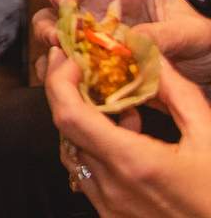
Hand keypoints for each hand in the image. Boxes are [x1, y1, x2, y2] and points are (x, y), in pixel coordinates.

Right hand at [31, 0, 210, 85]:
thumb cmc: (198, 44)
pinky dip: (55, 61)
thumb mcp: (194, 34)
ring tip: (61, 41)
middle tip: (65, 4)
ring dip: (49, 27)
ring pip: (49, 16)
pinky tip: (65, 67)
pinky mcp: (83, 53)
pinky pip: (57, 54)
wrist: (201, 74)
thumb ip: (167, 34)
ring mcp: (87, 25)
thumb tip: (132, 40)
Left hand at [48, 47, 210, 216]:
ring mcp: (110, 205)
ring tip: (115, 104)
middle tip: (81, 67)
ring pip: (74, 152)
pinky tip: (124, 137)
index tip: (68, 57)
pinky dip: (95, 148)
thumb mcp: (210, 135)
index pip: (70, 114)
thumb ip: (177, 92)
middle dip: (68, 91)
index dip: (60, 80)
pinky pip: (87, 175)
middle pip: (67, 129)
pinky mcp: (112, 216)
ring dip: (84, 121)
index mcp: (133, 162)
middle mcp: (112, 186)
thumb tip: (149, 55)